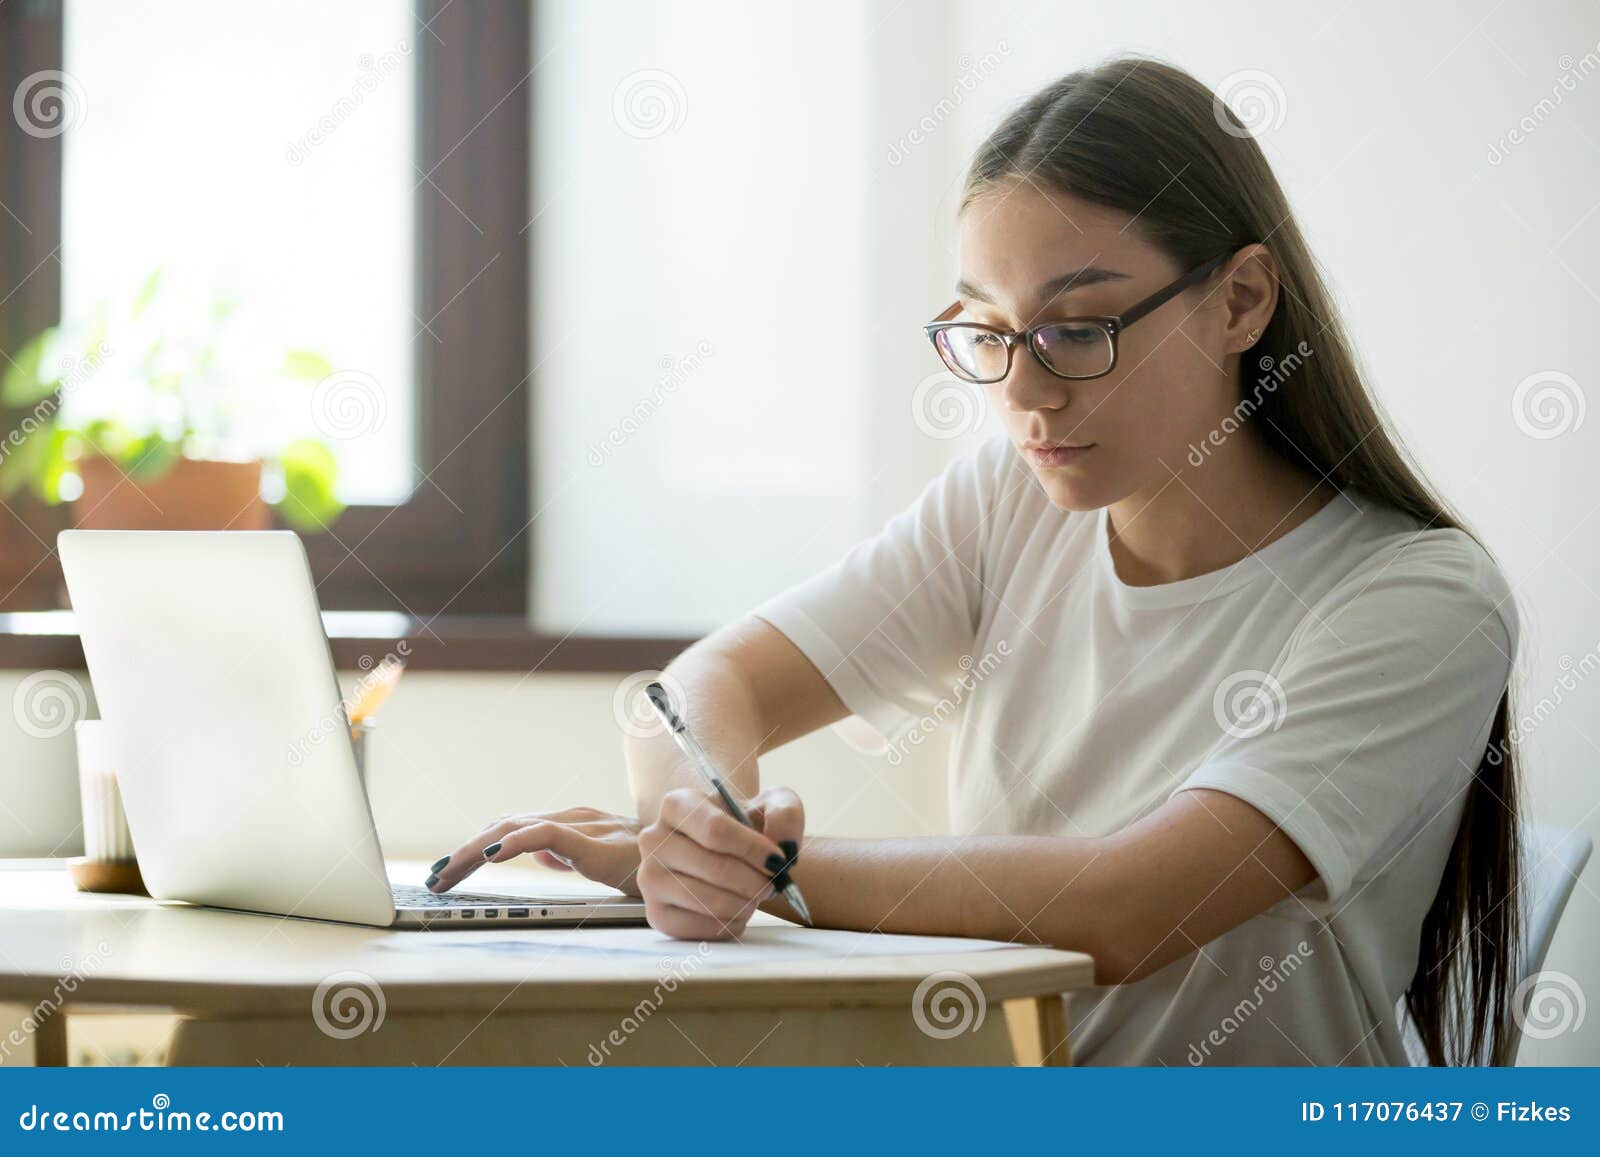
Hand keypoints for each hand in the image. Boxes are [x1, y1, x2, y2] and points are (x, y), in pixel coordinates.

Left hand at [427, 806, 642, 896]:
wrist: (694, 859)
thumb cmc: (651, 862)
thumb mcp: (601, 860)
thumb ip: (570, 854)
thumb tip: (538, 855)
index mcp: (571, 823)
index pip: (511, 828)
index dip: (475, 846)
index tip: (446, 871)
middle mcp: (572, 817)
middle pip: (505, 826)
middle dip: (464, 852)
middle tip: (432, 877)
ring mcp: (584, 826)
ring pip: (517, 827)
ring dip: (476, 849)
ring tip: (447, 871)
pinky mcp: (596, 842)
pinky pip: (549, 835)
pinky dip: (516, 841)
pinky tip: (493, 854)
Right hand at [637, 785, 804, 939]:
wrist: (728, 855)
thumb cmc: (748, 827)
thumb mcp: (773, 805)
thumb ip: (785, 814)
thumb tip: (781, 845)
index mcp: (677, 804)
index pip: (716, 830)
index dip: (753, 849)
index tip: (778, 860)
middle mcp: (653, 838)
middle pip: (715, 867)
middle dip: (755, 881)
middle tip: (773, 885)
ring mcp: (649, 879)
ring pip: (708, 900)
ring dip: (745, 903)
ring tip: (756, 895)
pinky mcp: (656, 914)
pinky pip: (699, 928)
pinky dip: (729, 924)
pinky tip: (738, 910)